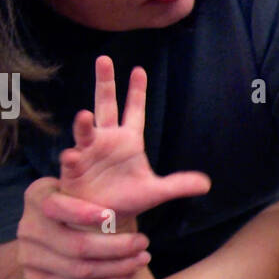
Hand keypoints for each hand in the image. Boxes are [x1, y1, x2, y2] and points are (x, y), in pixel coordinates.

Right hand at [16, 176, 153, 278]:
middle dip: (117, 247)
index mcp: (36, 196)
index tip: (112, 216)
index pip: (56, 206)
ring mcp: (27, 256)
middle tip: (145, 243)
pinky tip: (124, 278)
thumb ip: (98, 178)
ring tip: (142, 260)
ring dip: (117, 268)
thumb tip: (130, 150)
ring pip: (79, 270)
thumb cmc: (81, 206)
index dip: (83, 213)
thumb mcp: (83, 189)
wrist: (59, 237)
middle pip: (75, 245)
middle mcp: (26, 226)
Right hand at [58, 56, 210, 215]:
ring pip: (85, 132)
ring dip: (83, 123)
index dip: (137, 92)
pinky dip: (71, 158)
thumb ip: (179, 184)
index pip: (134, 111)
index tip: (139, 69)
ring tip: (83, 115)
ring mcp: (88, 153)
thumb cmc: (128, 199)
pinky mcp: (74, 170)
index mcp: (128, 141)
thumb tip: (207, 183)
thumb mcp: (156, 192)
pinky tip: (71, 155)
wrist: (106, 219)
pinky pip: (72, 161)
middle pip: (106, 106)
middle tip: (104, 59)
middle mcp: (106, 141)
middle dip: (105, 84)